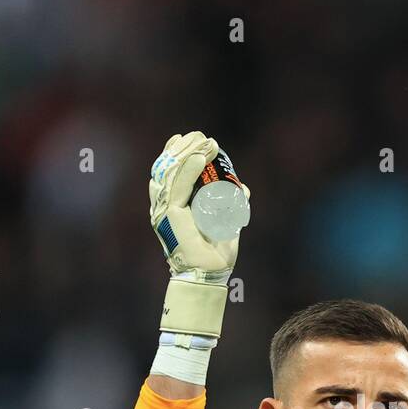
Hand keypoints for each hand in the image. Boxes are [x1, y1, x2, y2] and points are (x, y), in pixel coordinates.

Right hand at [148, 131, 250, 279]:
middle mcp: (164, 205)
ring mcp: (164, 210)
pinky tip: (198, 158)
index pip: (168, 172)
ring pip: (172, 173)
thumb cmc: (215, 252)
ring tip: (205, 142)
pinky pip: (178, 188)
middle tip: (201, 136)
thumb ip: (231, 206)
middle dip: (183, 148)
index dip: (176, 152)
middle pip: (167, 168)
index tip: (191, 138)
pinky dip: (188, 171)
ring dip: (188, 154)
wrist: (210, 273)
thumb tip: (243, 188)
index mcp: (172, 205)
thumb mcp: (225, 222)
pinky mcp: (170, 216)